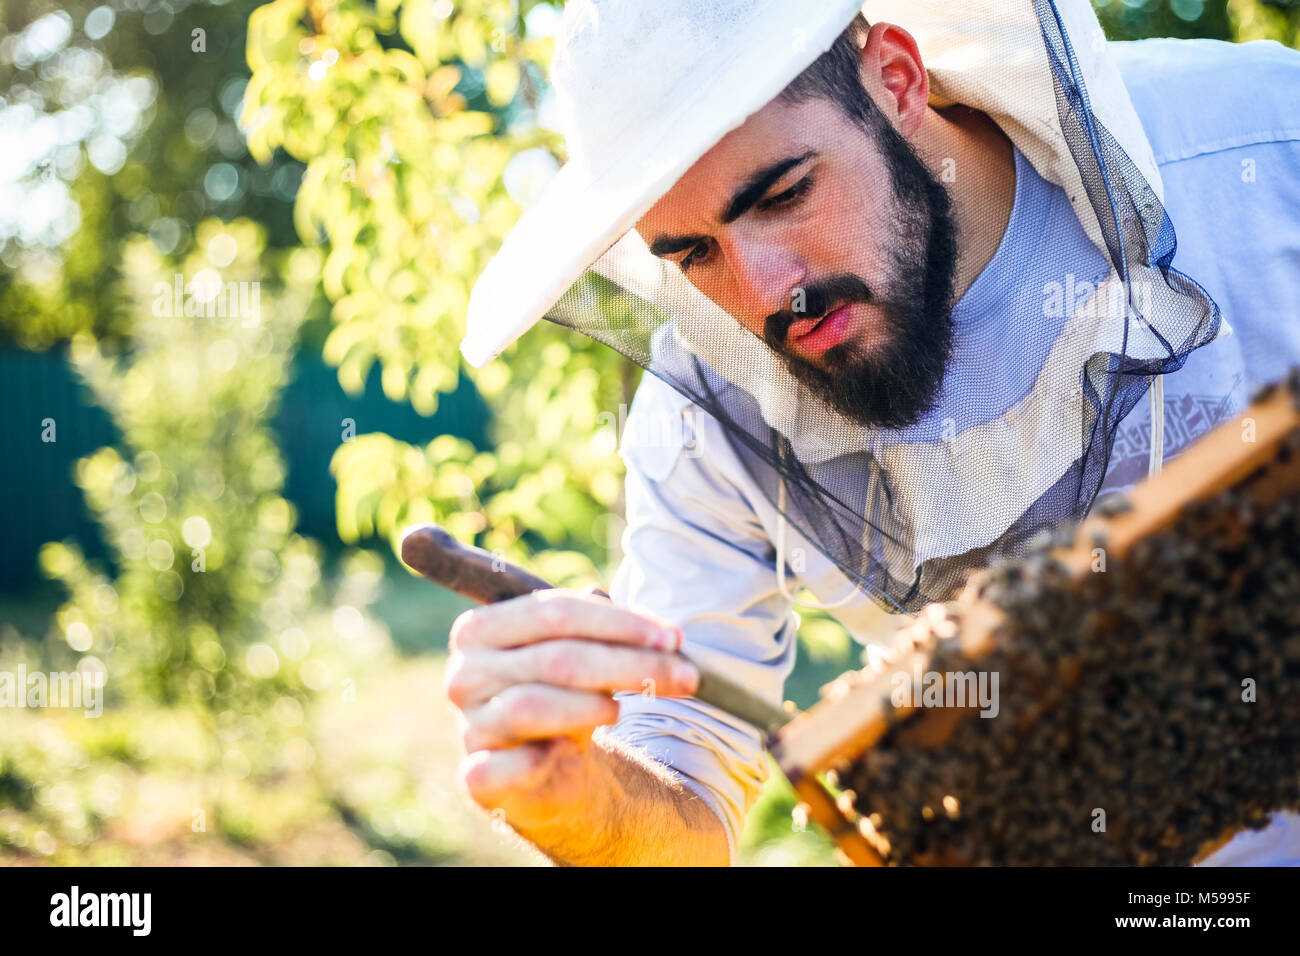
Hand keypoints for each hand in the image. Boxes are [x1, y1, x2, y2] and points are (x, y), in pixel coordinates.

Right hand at [443, 588, 699, 832]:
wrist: (551, 772)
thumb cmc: (567, 697)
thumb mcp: (585, 655)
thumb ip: (608, 629)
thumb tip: (657, 632)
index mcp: (480, 630)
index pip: (554, 612)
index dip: (620, 623)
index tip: (675, 637)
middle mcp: (465, 675)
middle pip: (556, 658)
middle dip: (631, 664)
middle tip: (687, 676)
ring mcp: (468, 727)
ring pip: (533, 705)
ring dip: (594, 705)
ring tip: (623, 710)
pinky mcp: (476, 778)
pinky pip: (504, 766)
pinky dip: (536, 758)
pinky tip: (563, 754)